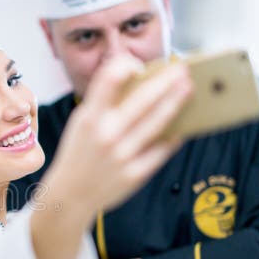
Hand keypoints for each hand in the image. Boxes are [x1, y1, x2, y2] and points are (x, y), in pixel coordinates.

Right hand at [44, 54, 192, 223]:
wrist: (69, 195)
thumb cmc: (79, 154)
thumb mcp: (80, 122)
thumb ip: (103, 102)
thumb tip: (137, 79)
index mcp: (89, 118)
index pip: (109, 80)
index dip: (126, 65)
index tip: (138, 63)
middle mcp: (106, 135)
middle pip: (143, 100)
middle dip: (167, 81)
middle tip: (183, 70)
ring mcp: (122, 156)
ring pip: (157, 123)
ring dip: (176, 102)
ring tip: (188, 89)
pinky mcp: (135, 174)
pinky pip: (161, 150)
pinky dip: (174, 135)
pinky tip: (183, 125)